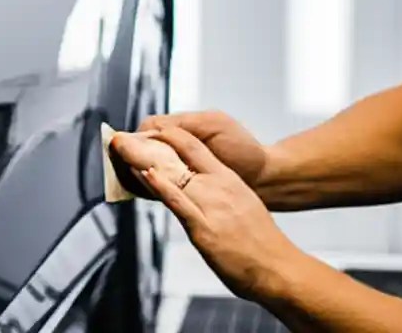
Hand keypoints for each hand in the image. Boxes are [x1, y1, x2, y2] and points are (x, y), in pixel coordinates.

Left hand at [117, 127, 306, 302]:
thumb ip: (218, 193)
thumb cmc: (261, 242)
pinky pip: (178, 202)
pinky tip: (145, 174)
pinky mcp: (204, 229)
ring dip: (143, 161)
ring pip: (173, 175)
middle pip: (179, 156)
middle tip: (122, 138)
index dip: (168, 136)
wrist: (280, 269)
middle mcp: (220, 188)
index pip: (195, 147)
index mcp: (229, 180)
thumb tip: (196, 188)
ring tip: (121, 149)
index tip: (148, 130)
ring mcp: (212, 207)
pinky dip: (160, 187)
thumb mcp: (242, 204)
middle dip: (148, 145)